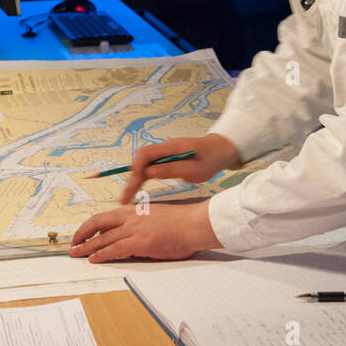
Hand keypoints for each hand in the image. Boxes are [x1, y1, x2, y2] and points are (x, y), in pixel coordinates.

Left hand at [69, 200, 220, 262]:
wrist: (194, 224)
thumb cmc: (181, 223)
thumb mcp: (156, 217)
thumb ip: (141, 224)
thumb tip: (129, 235)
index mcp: (134, 210)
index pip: (105, 216)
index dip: (90, 226)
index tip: (82, 233)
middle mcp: (131, 217)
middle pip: (97, 223)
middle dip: (81, 234)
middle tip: (72, 244)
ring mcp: (135, 230)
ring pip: (103, 238)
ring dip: (86, 247)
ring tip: (75, 254)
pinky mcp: (141, 243)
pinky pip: (115, 249)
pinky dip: (101, 254)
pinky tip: (93, 259)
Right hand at [117, 133, 240, 205]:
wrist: (221, 150)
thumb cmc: (210, 159)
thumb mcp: (194, 170)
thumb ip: (171, 170)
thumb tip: (149, 173)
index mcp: (170, 147)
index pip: (145, 154)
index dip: (136, 168)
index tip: (133, 184)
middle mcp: (164, 148)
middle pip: (140, 160)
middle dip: (131, 179)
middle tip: (124, 198)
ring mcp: (165, 153)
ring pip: (143, 165)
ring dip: (135, 180)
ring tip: (128, 197)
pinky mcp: (167, 159)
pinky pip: (150, 167)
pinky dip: (142, 178)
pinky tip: (137, 189)